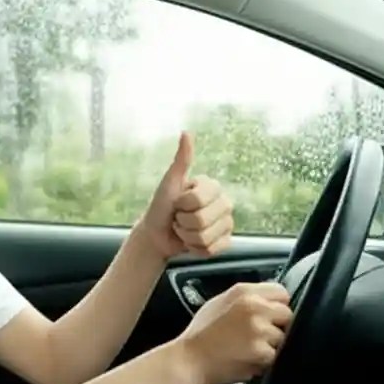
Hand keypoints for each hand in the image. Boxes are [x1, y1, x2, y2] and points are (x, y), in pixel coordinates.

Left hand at [136, 131, 234, 259]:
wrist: (157, 234)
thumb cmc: (161, 206)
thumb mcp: (169, 182)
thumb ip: (181, 160)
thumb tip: (186, 133)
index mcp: (212, 186)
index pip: (198, 200)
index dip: (182, 204)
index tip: (177, 201)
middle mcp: (224, 203)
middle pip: (203, 220)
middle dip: (183, 222)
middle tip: (179, 218)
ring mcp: (226, 224)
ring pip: (206, 237)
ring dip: (187, 236)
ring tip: (183, 229)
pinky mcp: (224, 243)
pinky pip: (213, 250)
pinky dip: (196, 249)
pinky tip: (192, 242)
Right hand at [172, 282, 291, 383]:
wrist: (189, 362)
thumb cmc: (200, 335)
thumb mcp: (219, 303)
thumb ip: (246, 299)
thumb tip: (268, 301)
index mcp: (243, 292)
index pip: (281, 291)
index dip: (277, 305)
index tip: (270, 316)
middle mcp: (254, 306)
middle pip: (287, 314)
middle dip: (277, 326)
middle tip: (258, 336)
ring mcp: (259, 329)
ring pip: (283, 337)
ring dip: (271, 346)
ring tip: (249, 349)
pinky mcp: (261, 351)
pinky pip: (276, 356)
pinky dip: (264, 361)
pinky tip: (247, 360)